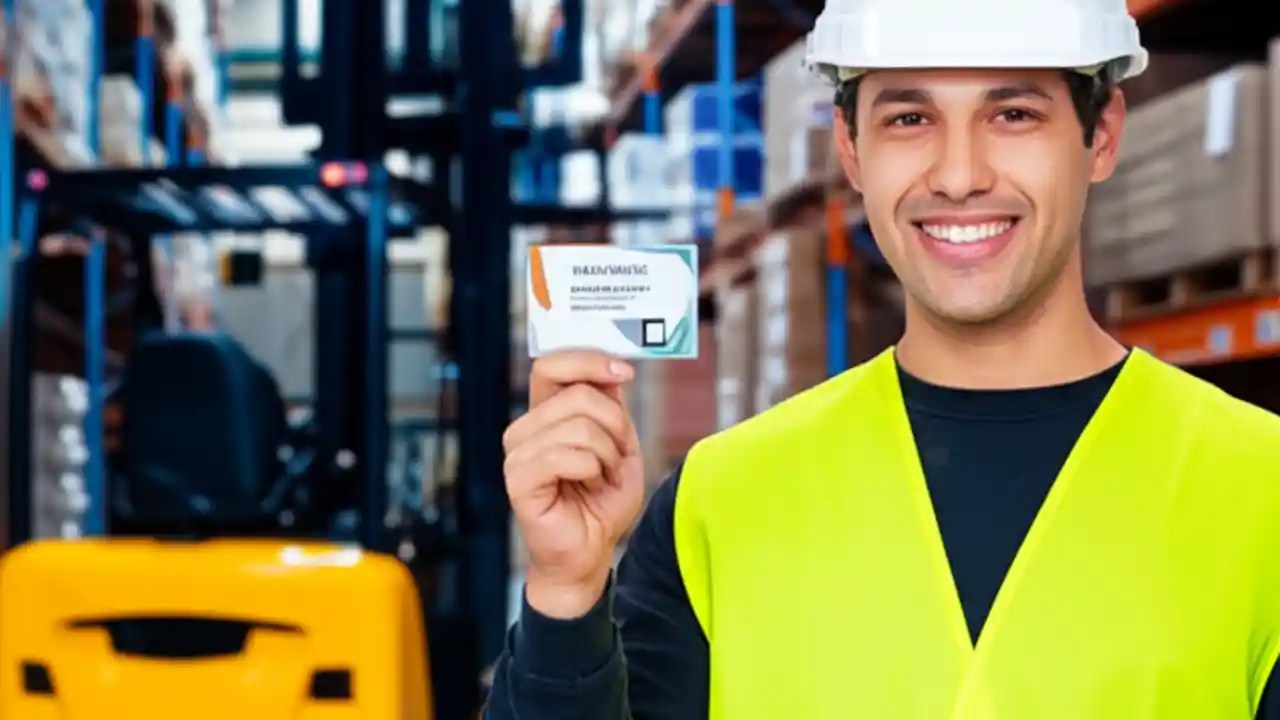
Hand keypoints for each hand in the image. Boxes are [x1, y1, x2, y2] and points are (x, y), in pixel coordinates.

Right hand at [503, 350, 645, 618]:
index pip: (552, 364)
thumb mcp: (619, 445)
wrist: (589, 553)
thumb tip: (613, 369)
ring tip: (602, 477)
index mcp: (545, 413)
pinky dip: (593, 470)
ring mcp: (518, 453)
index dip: (589, 359)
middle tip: (616, 456)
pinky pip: (568, 455)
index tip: (625, 372)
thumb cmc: (601, 501)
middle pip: (579, 394)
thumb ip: (612, 407)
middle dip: (615, 424)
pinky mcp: (519, 479)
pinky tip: (589, 486)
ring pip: (580, 425)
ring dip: (608, 454)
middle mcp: (525, 428)